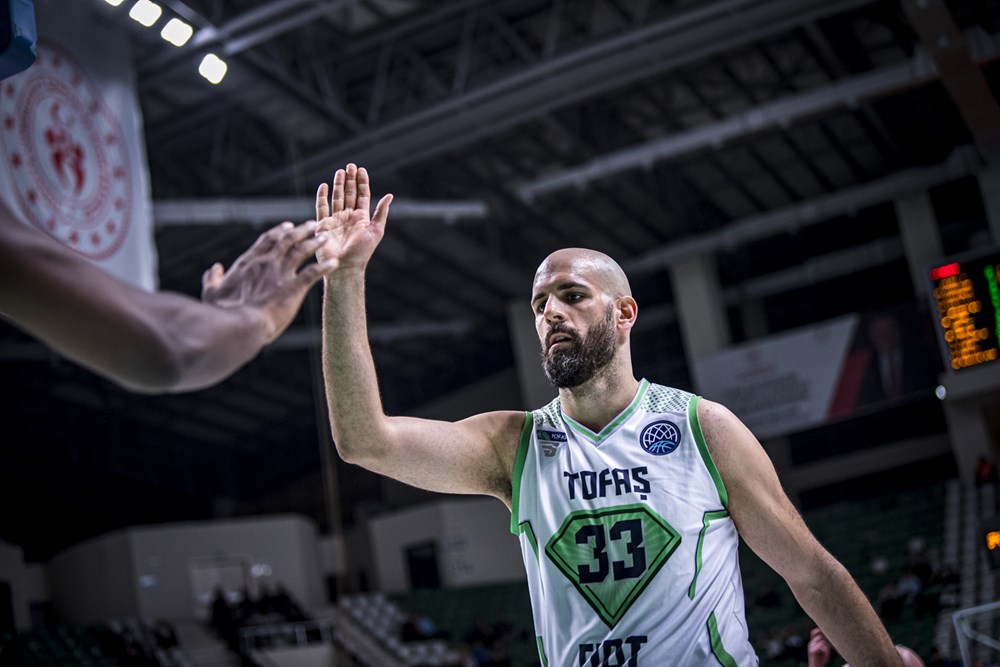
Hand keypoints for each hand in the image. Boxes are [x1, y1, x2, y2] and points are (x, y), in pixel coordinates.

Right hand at [201, 219, 337, 342]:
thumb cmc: (223, 313)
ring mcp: (280, 274)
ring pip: (302, 251)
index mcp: (248, 263)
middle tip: (312, 225)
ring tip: (325, 236)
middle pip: (287, 240)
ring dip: (315, 242)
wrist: (238, 325)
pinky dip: (325, 267)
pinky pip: (313, 273)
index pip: (266, 241)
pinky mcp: (293, 287)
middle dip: (301, 231)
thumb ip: (213, 279)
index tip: (288, 226)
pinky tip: (335, 263)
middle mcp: (266, 263)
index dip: (279, 232)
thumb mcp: (212, 293)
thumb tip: (214, 269)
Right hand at [315, 163, 392, 271]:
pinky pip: (321, 208)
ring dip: (338, 185)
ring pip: (336, 198)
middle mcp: (348, 217)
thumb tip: (390, 195)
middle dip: (350, 180)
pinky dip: (322, 197)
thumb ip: (381, 212)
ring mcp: (335, 220)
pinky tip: (324, 186)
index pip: (362, 195)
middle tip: (350, 166)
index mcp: (361, 218)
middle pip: (349, 194)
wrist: (344, 267)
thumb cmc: (362, 252)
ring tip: (340, 172)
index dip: (362, 182)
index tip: (361, 169)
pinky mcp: (322, 225)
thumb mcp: (376, 231)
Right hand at [808, 628, 832, 666]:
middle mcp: (811, 643)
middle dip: (823, 635)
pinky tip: (825, 654)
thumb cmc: (821, 659)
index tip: (826, 629)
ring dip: (826, 646)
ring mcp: (811, 646)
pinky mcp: (812, 650)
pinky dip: (825, 650)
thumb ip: (826, 643)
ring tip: (826, 652)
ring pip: (821, 641)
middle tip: (828, 640)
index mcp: (813, 642)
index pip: (814, 632)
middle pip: (817, 633)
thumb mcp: (825, 650)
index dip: (819, 629)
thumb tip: (829, 637)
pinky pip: (821, 646)